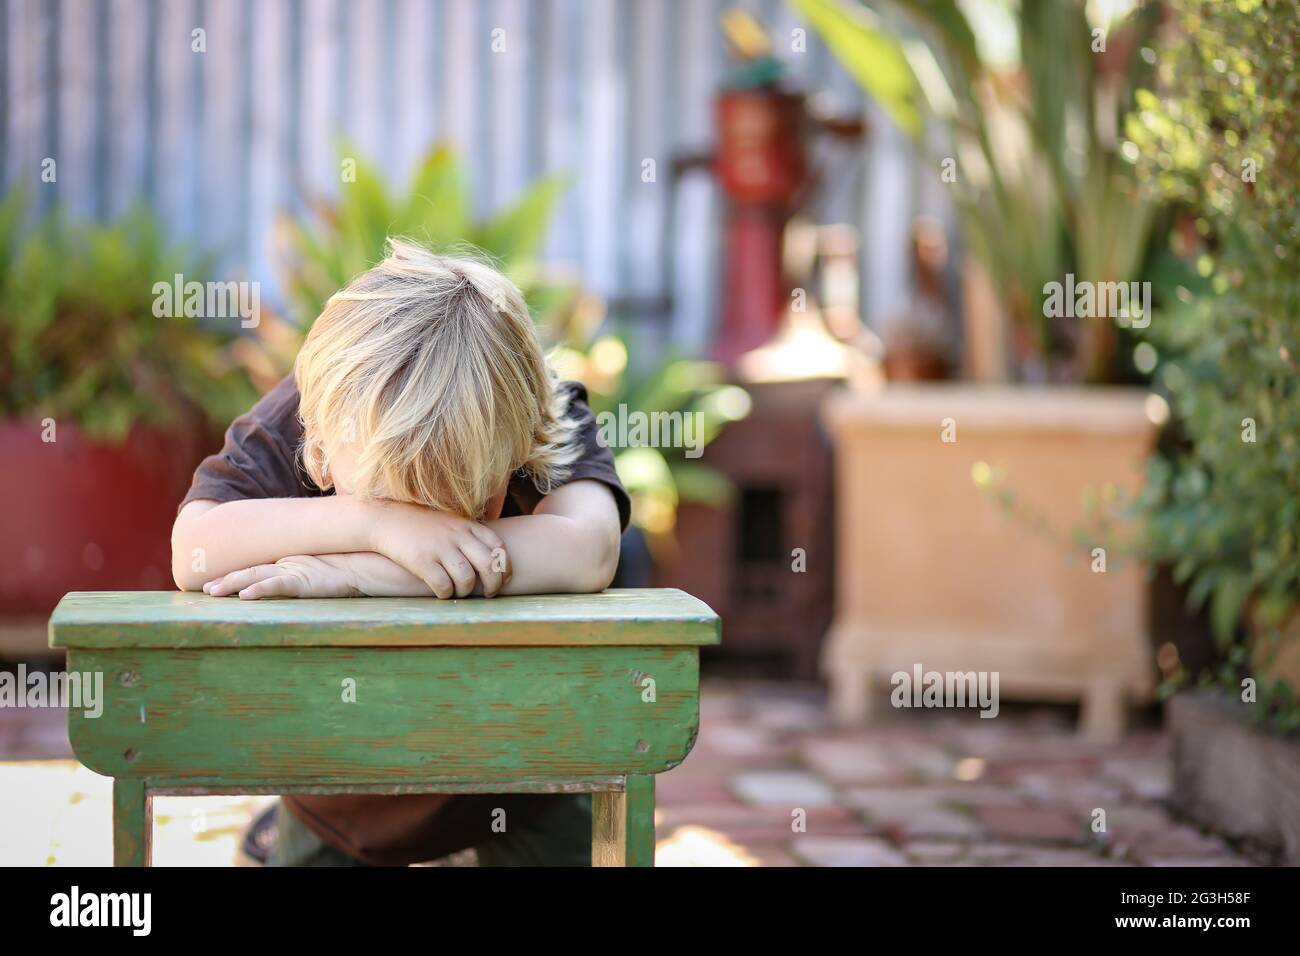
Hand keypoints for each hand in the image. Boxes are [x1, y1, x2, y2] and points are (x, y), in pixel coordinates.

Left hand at [203, 555, 356, 599]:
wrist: (364, 566)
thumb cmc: (345, 570)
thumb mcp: (318, 573)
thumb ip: (301, 576)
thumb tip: (287, 583)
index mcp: (288, 565)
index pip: (256, 570)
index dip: (234, 576)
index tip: (212, 585)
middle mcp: (286, 566)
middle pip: (249, 571)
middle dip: (225, 580)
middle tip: (204, 590)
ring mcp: (293, 571)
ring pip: (255, 576)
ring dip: (232, 584)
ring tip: (213, 592)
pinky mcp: (303, 581)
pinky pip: (276, 586)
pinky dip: (259, 589)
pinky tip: (244, 596)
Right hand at [366, 500, 511, 597]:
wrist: (386, 519)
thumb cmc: (422, 525)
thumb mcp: (450, 522)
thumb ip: (470, 535)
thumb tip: (492, 559)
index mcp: (467, 525)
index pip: (498, 546)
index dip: (505, 566)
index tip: (504, 579)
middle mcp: (457, 535)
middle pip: (488, 565)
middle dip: (493, 584)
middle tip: (489, 594)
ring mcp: (439, 548)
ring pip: (467, 579)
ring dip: (466, 592)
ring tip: (459, 593)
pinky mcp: (421, 561)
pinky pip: (443, 586)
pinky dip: (446, 594)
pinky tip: (442, 593)